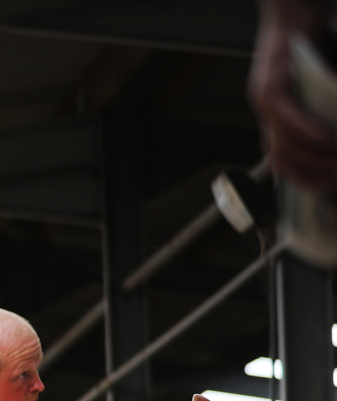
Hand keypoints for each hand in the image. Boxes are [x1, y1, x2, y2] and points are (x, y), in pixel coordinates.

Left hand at [251, 1, 336, 191]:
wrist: (291, 12)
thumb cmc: (308, 46)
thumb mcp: (314, 88)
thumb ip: (316, 115)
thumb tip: (330, 140)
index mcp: (274, 121)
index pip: (284, 163)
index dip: (305, 180)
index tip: (328, 189)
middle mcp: (264, 116)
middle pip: (283, 160)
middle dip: (314, 174)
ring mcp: (262, 102)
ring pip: (283, 143)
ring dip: (313, 155)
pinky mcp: (268, 86)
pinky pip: (285, 117)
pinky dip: (305, 130)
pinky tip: (324, 138)